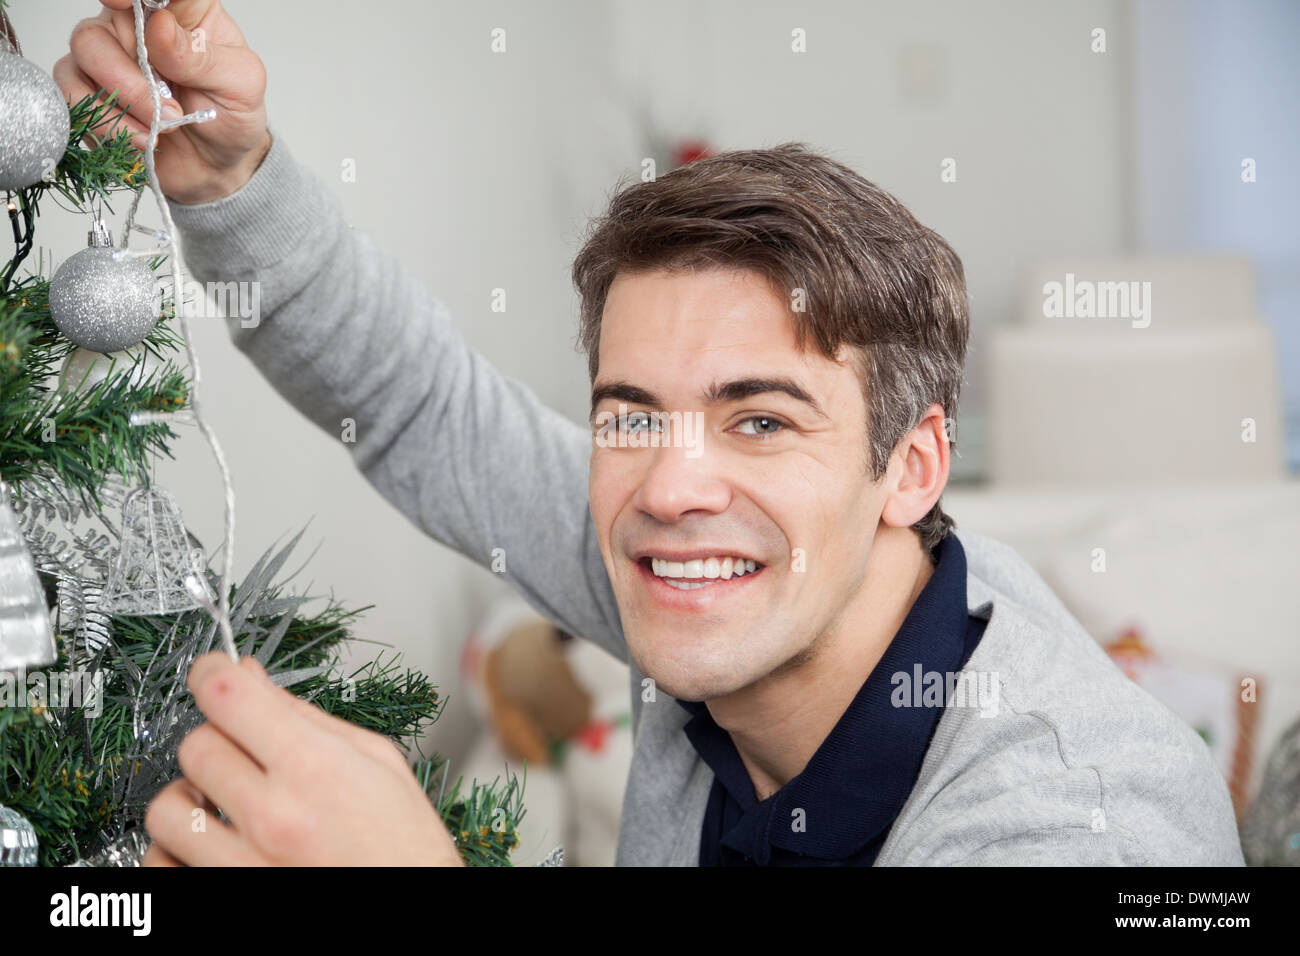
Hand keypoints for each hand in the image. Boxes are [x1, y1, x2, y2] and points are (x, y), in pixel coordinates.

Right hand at [54, 0, 270, 203]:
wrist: (216, 167)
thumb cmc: (230, 117)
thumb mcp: (240, 85)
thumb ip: (202, 56)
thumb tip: (160, 27)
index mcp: (183, 9)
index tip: (122, 4)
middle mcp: (140, 22)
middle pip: (108, 17)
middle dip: (134, 75)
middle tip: (170, 110)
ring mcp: (111, 52)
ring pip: (85, 51)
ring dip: (123, 99)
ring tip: (160, 130)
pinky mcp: (90, 86)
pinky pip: (70, 89)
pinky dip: (105, 120)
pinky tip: (140, 138)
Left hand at [142, 653, 464, 865]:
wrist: (415, 917)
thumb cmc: (405, 847)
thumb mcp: (378, 762)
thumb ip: (309, 718)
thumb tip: (255, 682)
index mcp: (316, 769)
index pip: (229, 696)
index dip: (212, 671)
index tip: (213, 671)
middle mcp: (273, 817)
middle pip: (196, 745)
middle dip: (217, 737)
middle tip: (242, 748)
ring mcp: (243, 866)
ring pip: (166, 807)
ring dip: (190, 796)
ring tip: (222, 802)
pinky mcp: (226, 895)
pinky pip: (160, 866)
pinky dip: (175, 852)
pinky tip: (209, 844)